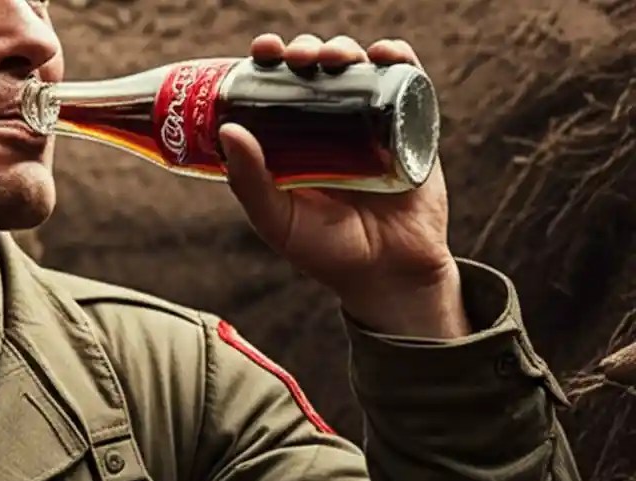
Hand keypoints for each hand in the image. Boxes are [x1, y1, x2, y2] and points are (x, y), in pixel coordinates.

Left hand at [220, 33, 470, 338]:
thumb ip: (250, 182)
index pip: (275, 89)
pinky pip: (406, 81)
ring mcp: (370, 124)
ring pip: (356, 68)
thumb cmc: (328, 252)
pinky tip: (383, 54)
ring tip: (336, 58)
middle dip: (305, 51)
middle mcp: (328, 127)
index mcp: (291, 142)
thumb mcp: (277, 220)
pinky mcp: (410, 127)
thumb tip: (228, 129)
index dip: (267, 62)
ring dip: (344, 49)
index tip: (261, 51)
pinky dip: (396, 58)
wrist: (388, 274)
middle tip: (298, 58)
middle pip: (314, 70)